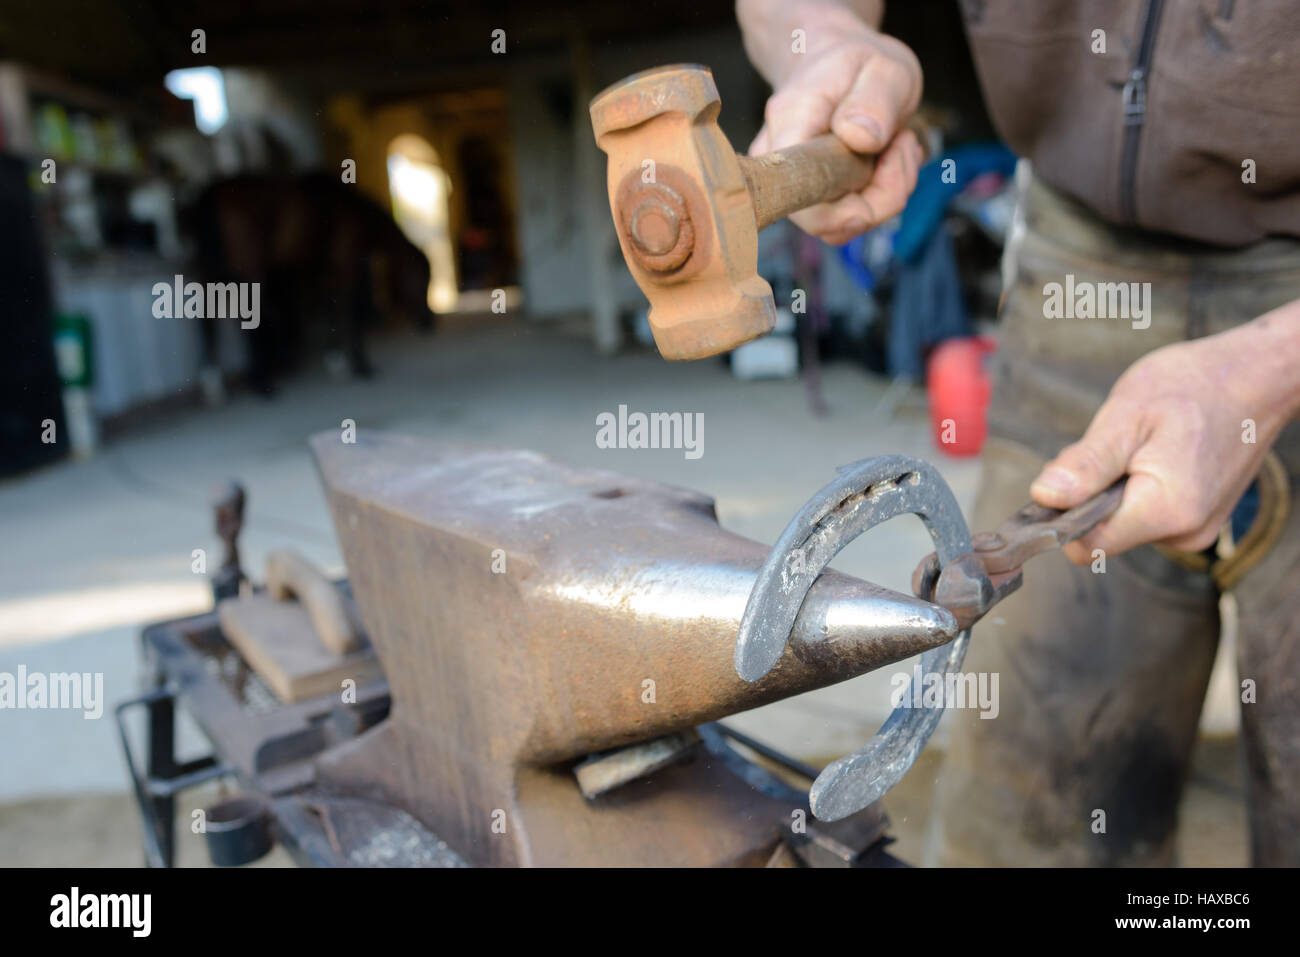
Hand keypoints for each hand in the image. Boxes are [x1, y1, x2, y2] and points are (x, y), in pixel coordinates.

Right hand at [747, 27, 924, 243]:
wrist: (838, 65)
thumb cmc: (859, 65)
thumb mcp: (883, 68)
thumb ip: (873, 101)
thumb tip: (859, 139)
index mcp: (789, 124)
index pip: (799, 197)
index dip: (844, 211)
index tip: (886, 167)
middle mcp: (778, 163)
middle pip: (825, 221)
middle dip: (883, 195)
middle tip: (903, 144)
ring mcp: (792, 184)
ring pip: (843, 224)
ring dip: (889, 191)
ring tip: (898, 142)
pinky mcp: (812, 198)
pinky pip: (852, 217)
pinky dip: (885, 194)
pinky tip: (889, 156)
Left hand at [1030, 306, 1299, 563]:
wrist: (1256, 377)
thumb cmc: (1194, 386)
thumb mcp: (1127, 416)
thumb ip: (1086, 464)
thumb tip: (1044, 496)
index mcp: (1166, 510)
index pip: (1088, 545)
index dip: (1060, 519)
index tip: (1057, 482)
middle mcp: (1185, 532)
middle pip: (1103, 534)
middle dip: (1090, 496)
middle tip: (1111, 447)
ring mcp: (1195, 529)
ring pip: (1123, 523)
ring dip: (1114, 490)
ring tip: (1141, 445)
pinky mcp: (1198, 521)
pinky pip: (1145, 515)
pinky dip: (1136, 489)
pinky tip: (1156, 455)